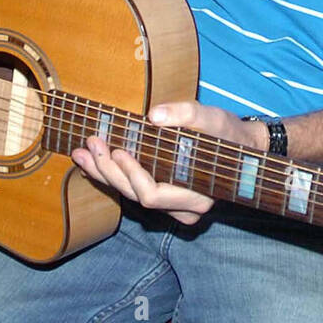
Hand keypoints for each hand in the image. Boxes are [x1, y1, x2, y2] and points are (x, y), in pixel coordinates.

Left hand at [71, 101, 266, 225]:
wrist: (240, 146)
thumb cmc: (228, 134)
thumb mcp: (213, 118)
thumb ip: (187, 115)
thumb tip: (154, 115)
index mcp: (196, 195)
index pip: (153, 195)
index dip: (131, 175)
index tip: (118, 150)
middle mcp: (182, 208)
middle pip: (135, 197)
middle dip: (109, 171)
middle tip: (92, 144)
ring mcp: (171, 206)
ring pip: (129, 196)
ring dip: (103, 173)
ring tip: (82, 152)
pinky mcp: (162, 195)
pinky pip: (132, 189)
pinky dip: (111, 174)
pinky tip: (92, 161)